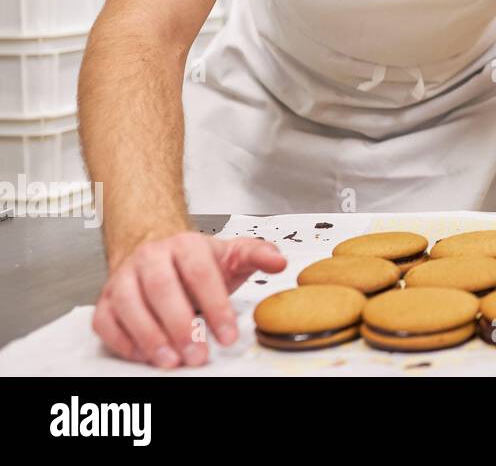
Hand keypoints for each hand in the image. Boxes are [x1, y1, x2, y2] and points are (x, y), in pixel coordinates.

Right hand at [93, 232, 286, 367]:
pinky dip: (122, 341)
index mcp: (185, 245)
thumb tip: (279, 261)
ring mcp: (124, 278)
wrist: (156, 253)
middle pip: (161, 289)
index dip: (215, 305)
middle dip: (180, 326)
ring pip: (128, 304)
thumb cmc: (195, 261)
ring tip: (171, 361)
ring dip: (149, 336)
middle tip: (198, 355)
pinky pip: (105, 320)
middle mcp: (150, 258)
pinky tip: (144, 356)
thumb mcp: (232, 254)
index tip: (228, 335)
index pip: (200, 273)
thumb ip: (258, 255)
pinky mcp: (106, 299)